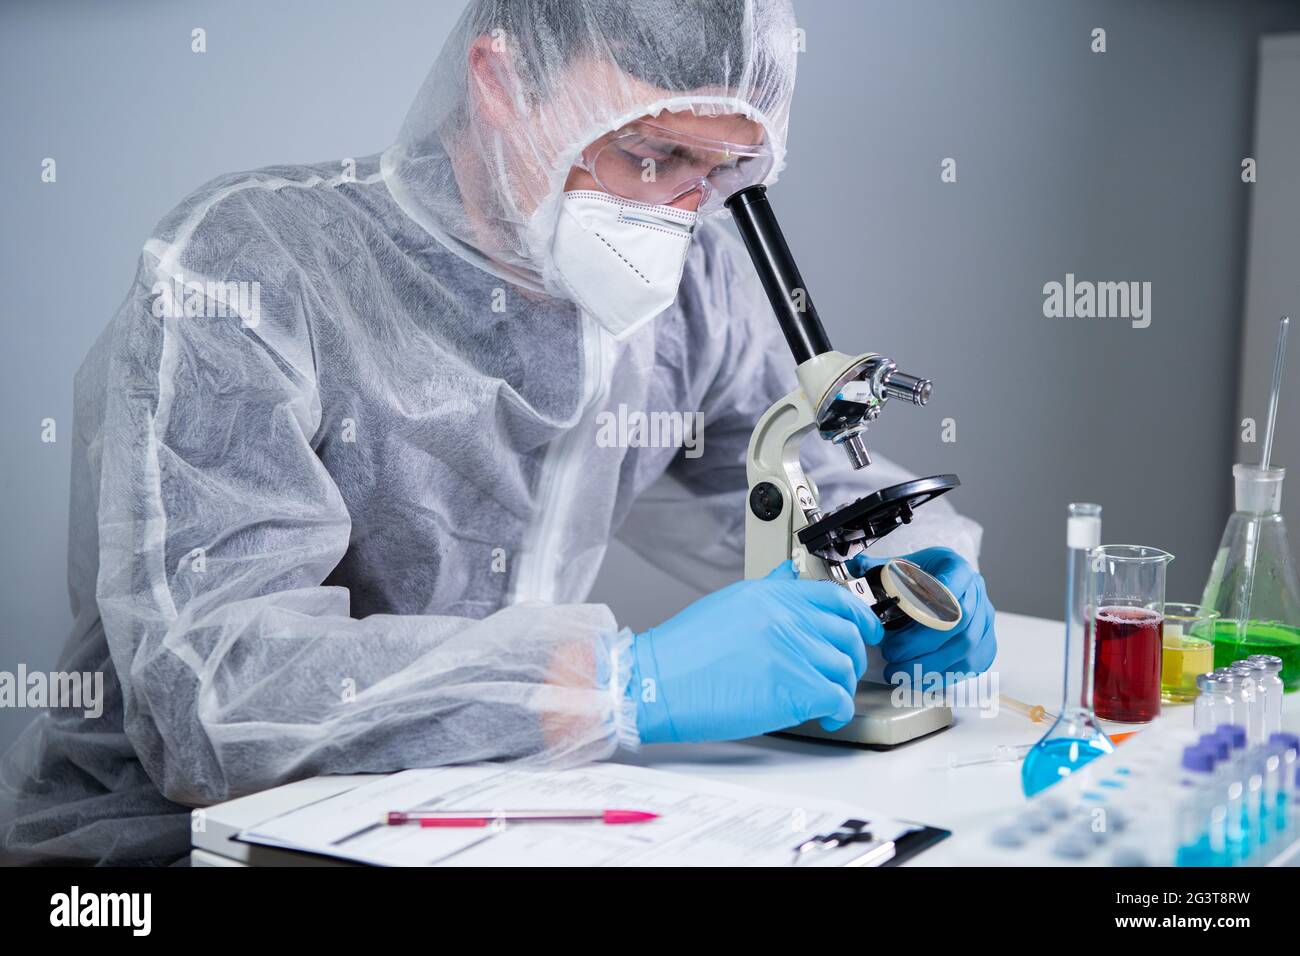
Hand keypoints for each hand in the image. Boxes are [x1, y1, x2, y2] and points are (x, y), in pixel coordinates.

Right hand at [631, 561, 882, 742]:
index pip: (834, 597)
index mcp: (772, 595)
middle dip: (853, 656)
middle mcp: (787, 618)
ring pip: (845, 668)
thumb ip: (767, 592)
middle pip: (848, 633)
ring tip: (826, 698)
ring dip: (841, 686)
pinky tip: (826, 715)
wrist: (656, 682)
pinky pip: (838, 698)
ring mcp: (793, 651)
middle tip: (843, 670)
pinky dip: (838, 710)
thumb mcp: (728, 604)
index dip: (859, 616)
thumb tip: (788, 577)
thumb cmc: (683, 652)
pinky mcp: (794, 688)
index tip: (865, 629)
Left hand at [849, 547, 995, 684]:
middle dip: (921, 644)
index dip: (928, 608)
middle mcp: (976, 593)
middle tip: (893, 654)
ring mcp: (985, 621)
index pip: (950, 588)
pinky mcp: (986, 644)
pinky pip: (971, 666)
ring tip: (900, 671)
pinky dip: (944, 675)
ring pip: (966, 649)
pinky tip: (920, 678)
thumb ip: (877, 571)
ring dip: (930, 665)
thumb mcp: (900, 566)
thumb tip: (851, 572)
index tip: (902, 620)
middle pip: (958, 624)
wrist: (945, 584)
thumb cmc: (920, 578)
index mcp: (956, 568)